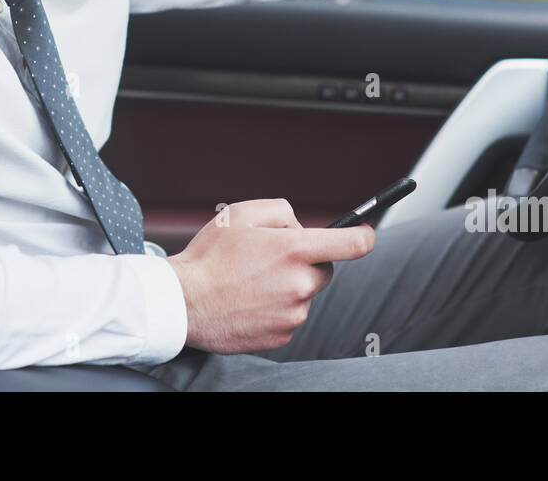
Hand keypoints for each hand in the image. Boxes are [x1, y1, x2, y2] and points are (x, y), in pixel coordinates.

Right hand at [167, 198, 374, 354]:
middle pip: (324, 270)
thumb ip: (282, 211)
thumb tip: (301, 226)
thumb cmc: (209, 256)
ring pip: (303, 294)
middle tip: (270, 259)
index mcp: (294, 250)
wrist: (182, 302)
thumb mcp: (242, 213)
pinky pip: (289, 316)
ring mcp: (292, 314)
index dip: (363, 236)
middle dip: (305, 262)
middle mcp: (300, 284)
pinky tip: (249, 301)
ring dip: (287, 286)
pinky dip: (275, 308)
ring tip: (250, 282)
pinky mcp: (282, 336)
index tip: (364, 234)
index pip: (353, 244)